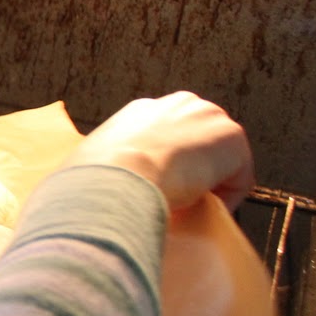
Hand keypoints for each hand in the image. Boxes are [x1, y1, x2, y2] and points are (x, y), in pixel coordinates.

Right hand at [62, 92, 254, 210]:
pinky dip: (227, 199)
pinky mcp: (232, 138)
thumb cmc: (92, 179)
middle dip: (191, 173)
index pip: (166, 137)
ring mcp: (208, 117)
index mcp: (141, 112)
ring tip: (189, 209)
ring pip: (219, 160)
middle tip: (176, 203)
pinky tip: (202, 210)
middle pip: (199, 144)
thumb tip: (76, 198)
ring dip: (208, 186)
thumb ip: (99, 173)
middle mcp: (177, 104)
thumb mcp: (87, 169)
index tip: (157, 191)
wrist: (118, 177)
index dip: (165, 168)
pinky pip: (239, 178)